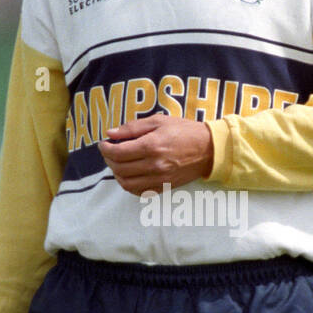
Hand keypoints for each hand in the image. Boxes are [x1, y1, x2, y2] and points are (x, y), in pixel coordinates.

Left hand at [98, 114, 213, 195]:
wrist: (209, 149)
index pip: (118, 152)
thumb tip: (111, 133)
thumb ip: (133, 127)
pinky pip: (139, 192)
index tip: (104, 143)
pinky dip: (128, 185)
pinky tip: (129, 174)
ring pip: (126, 183)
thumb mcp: (159, 121)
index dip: (106, 148)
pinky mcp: (164, 187)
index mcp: (151, 146)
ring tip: (117, 163)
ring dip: (116, 173)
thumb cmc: (184, 131)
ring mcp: (159, 178)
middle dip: (109, 159)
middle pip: (119, 168)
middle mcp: (154, 165)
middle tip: (109, 151)